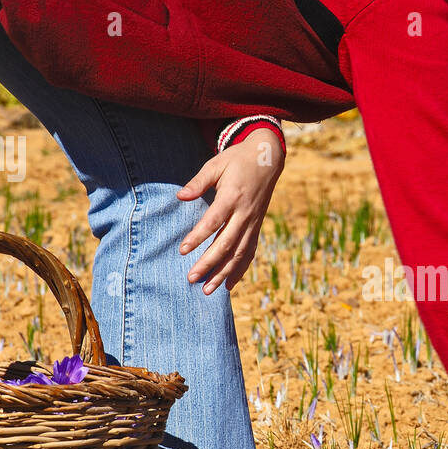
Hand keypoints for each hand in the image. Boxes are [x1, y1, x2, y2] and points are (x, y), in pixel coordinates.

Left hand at [177, 128, 284, 292]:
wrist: (267, 158)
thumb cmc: (237, 161)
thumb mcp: (216, 165)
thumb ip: (198, 182)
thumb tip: (180, 196)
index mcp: (232, 197)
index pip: (213, 222)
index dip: (198, 237)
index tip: (182, 251)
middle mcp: (245, 214)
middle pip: (226, 244)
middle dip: (209, 264)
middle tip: (191, 278)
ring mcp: (253, 223)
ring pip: (239, 253)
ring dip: (223, 273)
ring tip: (208, 289)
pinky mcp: (257, 227)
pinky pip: (249, 252)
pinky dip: (240, 270)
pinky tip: (228, 284)